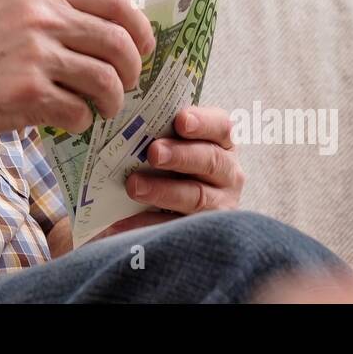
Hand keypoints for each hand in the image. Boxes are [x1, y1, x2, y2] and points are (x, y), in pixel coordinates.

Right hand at [0, 0, 155, 142]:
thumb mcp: (8, 6)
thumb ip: (55, 8)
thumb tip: (115, 28)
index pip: (115, 0)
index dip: (140, 27)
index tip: (144, 47)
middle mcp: (41, 15)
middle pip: (119, 42)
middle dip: (132, 69)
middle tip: (126, 84)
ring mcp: (35, 54)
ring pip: (107, 80)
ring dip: (112, 100)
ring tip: (101, 108)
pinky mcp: (29, 92)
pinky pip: (80, 110)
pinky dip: (82, 120)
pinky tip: (68, 119)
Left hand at [93, 105, 244, 239]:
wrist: (175, 207)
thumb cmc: (173, 163)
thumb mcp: (174, 144)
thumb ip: (162, 132)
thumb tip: (129, 119)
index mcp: (222, 142)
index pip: (221, 127)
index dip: (203, 122)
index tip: (181, 120)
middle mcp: (228, 173)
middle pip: (210, 161)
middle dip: (181, 156)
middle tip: (153, 153)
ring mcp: (220, 205)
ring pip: (196, 197)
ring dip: (164, 191)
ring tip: (134, 187)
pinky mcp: (204, 233)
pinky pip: (176, 228)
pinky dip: (149, 223)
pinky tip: (124, 222)